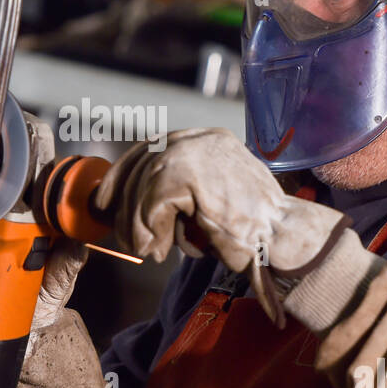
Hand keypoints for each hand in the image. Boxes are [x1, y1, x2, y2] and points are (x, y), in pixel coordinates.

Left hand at [91, 128, 345, 323]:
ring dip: (137, 224)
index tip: (104, 203)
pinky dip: (149, 229)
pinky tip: (161, 247)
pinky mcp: (190, 172)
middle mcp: (199, 137)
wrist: (282, 238)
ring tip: (148, 250)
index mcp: (205, 139)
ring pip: (143, 185)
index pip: (149, 148)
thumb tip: (129, 204)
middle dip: (123, 204)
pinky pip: (151, 203)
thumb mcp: (207, 200)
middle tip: (126, 238)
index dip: (121, 176)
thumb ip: (176, 192)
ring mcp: (194, 151)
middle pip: (140, 164)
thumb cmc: (249, 229)